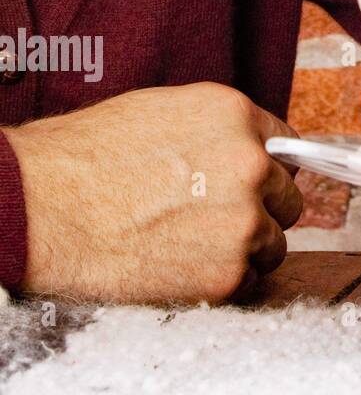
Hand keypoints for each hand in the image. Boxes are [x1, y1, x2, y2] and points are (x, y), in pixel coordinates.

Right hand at [8, 83, 301, 302]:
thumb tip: (251, 147)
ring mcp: (244, 219)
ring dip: (245, 248)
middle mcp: (252, 163)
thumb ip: (219, 130)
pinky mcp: (227, 272)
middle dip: (259, 208)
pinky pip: (249, 281)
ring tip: (191, 246)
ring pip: (274, 242)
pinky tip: (182, 269)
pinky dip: (223, 281)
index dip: (265, 169)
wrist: (39, 209)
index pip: (286, 147)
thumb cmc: (86, 158)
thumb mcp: (164, 113)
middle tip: (213, 220)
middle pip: (287, 196)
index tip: (248, 185)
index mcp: (236, 116)